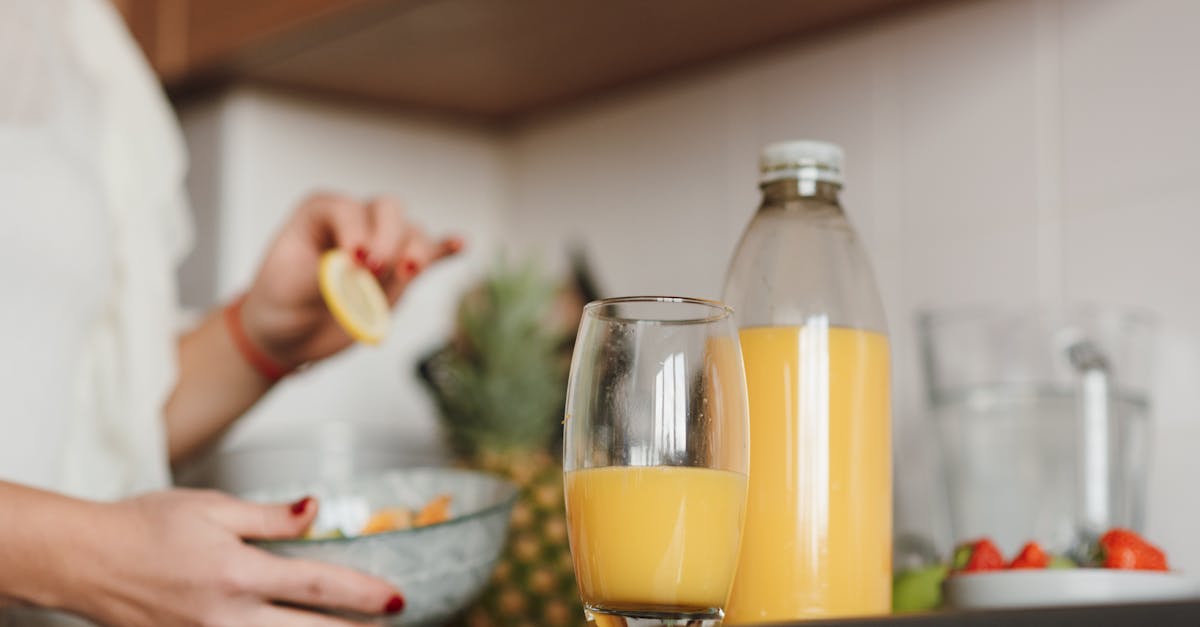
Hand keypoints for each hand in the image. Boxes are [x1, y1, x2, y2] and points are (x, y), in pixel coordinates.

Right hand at [71, 489, 402, 626]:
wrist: (82, 560)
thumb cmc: (143, 526)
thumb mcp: (211, 507)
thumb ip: (268, 516)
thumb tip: (315, 510)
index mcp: (236, 572)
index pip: (316, 586)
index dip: (362, 594)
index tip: (395, 599)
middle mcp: (224, 615)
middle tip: (390, 624)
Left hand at [240, 193, 462, 369]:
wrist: (288, 335)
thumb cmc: (280, 302)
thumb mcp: (289, 286)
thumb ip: (324, 274)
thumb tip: (355, 269)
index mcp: (321, 213)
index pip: (348, 209)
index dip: (355, 231)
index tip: (352, 262)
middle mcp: (356, 223)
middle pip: (388, 210)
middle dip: (388, 238)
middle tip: (373, 271)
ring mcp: (382, 247)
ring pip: (412, 233)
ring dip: (416, 251)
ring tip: (409, 272)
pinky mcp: (398, 274)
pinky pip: (429, 254)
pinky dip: (445, 249)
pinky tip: (461, 245)